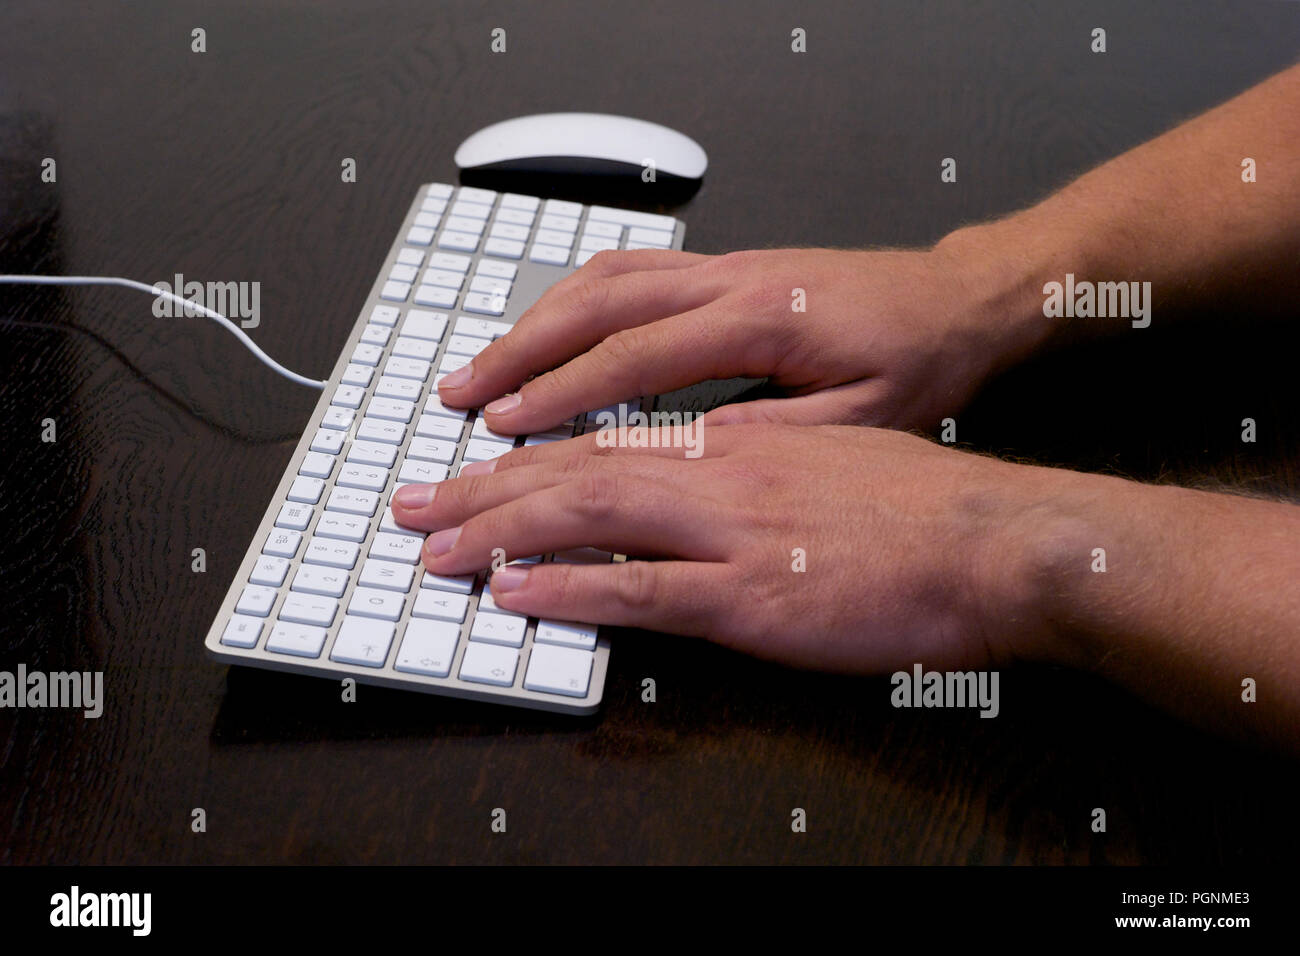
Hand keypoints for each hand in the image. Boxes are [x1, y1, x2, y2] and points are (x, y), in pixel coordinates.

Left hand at [391, 423, 1063, 672]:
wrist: (995, 540)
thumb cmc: (919, 507)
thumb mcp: (824, 458)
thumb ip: (748, 469)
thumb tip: (686, 481)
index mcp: (734, 442)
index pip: (605, 439)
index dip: (526, 454)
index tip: (469, 464)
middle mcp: (718, 471)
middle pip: (574, 467)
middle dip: (481, 487)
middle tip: (414, 504)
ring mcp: (732, 531)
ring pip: (589, 514)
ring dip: (500, 530)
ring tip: (437, 545)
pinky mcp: (753, 595)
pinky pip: (638, 589)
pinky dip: (566, 588)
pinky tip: (516, 592)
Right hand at [435, 245, 1047, 434]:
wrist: (962, 299)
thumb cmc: (921, 361)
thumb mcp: (859, 420)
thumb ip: (767, 440)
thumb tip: (681, 465)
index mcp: (761, 319)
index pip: (635, 357)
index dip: (561, 396)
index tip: (505, 432)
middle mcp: (732, 280)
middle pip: (597, 306)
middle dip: (518, 354)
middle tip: (460, 399)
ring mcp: (725, 265)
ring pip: (604, 279)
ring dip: (534, 322)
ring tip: (481, 368)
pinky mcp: (727, 267)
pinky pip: (632, 268)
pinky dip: (575, 297)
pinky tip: (547, 326)